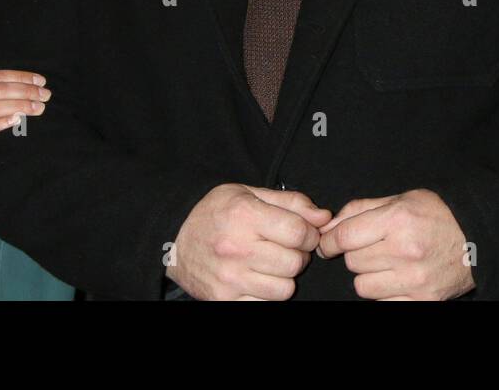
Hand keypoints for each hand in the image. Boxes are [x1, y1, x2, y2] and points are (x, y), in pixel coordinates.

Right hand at [166, 184, 331, 299]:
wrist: (173, 239)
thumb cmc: (215, 213)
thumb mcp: (249, 194)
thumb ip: (290, 203)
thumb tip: (324, 217)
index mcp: (244, 215)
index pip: (298, 232)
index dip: (308, 233)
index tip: (301, 233)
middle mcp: (236, 248)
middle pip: (295, 263)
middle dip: (297, 255)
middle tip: (283, 248)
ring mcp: (229, 277)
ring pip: (284, 288)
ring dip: (284, 277)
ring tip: (270, 264)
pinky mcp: (224, 300)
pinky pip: (265, 304)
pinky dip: (267, 294)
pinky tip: (257, 278)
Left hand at [316, 189, 474, 299]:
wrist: (477, 238)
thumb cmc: (437, 215)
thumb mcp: (400, 199)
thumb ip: (360, 209)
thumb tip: (328, 227)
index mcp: (398, 220)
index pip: (345, 236)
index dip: (330, 240)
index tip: (329, 243)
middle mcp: (405, 251)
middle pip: (353, 262)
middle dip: (356, 254)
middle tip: (373, 247)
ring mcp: (415, 279)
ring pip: (363, 287)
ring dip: (368, 276)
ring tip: (386, 263)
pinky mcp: (423, 301)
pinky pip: (381, 304)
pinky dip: (383, 294)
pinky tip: (396, 279)